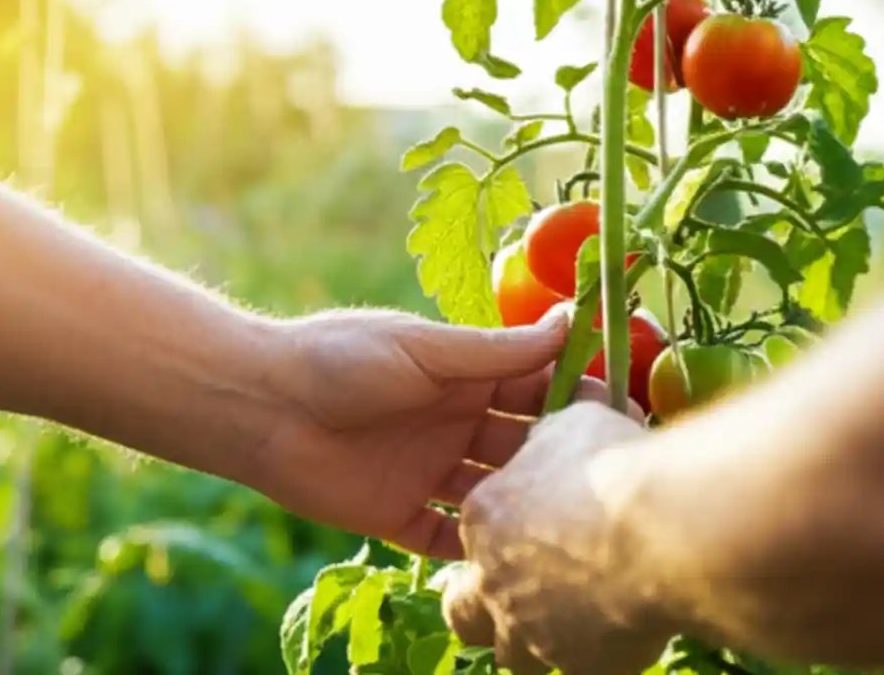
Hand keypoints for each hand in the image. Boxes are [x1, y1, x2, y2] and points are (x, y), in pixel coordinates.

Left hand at [254, 307, 623, 559]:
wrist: (262, 403)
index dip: (575, 398)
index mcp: (465, 377)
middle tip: (611, 476)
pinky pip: (448, 540)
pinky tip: (512, 561)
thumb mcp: (426, 348)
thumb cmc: (341, 357)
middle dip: (562, 459)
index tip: (622, 411)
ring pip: (495, 497)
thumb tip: (567, 321)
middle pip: (524, 447)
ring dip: (527, 508)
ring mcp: (430, 472)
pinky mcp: (399, 514)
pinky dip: (476, 550)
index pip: (535, 388)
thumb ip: (496, 350)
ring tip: (571, 526)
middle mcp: (455, 425)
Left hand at [442, 402, 671, 674]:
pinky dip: (596, 654)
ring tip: (574, 621)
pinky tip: (626, 629)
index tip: (534, 524)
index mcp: (484, 519)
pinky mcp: (583, 666)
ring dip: (536, 640)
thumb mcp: (571, 427)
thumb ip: (552, 437)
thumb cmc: (614, 466)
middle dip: (484, 606)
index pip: (474, 533)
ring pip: (515, 657)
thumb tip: (561, 423)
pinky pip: (582, 670)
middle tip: (520, 592)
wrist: (664, 527)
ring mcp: (534, 632)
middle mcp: (496, 583)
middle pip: (463, 612)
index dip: (502, 532)